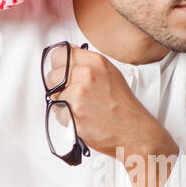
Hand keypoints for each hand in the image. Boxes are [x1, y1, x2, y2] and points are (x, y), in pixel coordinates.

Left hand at [44, 44, 170, 157]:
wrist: (134, 131)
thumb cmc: (124, 106)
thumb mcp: (110, 74)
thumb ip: (88, 64)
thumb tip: (69, 57)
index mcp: (95, 62)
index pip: (59, 54)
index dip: (58, 66)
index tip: (61, 73)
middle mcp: (86, 75)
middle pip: (52, 76)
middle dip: (58, 87)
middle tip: (73, 96)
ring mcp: (79, 95)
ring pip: (53, 97)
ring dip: (62, 105)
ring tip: (81, 109)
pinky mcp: (74, 114)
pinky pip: (58, 114)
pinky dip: (66, 119)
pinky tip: (82, 119)